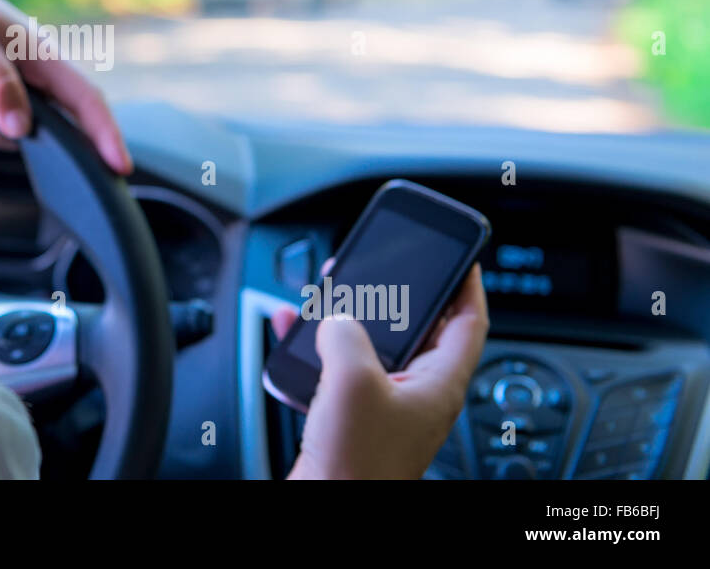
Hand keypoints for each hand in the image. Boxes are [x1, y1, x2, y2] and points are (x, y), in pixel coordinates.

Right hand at [274, 262, 488, 478]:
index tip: (462, 258)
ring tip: (333, 293)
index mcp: (438, 383)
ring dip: (352, 318)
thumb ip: (347, 334)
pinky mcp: (355, 419)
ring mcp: (386, 408)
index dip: (467, 286)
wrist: (330, 509)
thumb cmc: (357, 465)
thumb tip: (337, 319)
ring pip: (375, 347)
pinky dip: (321, 346)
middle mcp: (417, 394)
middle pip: (419, 329)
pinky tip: (297, 331)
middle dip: (398, 294)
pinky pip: (342, 370)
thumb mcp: (353, 380)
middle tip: (385, 267)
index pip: (469, 323)